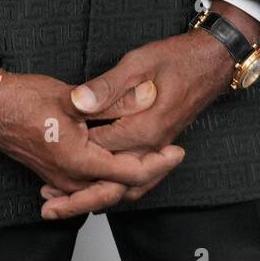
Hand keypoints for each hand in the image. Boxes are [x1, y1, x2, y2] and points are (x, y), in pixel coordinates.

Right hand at [0, 61, 184, 218]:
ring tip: (154, 157)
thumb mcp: (73, 97)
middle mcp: (71, 178)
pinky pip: (91, 185)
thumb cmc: (24, 99)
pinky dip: (110, 177)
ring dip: (131, 175)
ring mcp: (62, 179)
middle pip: (122, 188)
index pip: (130, 172)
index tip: (176, 149)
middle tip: (172, 155)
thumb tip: (144, 98)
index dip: (158, 162)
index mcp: (79, 161)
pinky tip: (121, 164)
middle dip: (150, 173)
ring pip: (106, 189)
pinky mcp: (56, 175)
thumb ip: (110, 102)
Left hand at [38, 26, 238, 218]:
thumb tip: (79, 102)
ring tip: (64, 202)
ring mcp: (160, 150)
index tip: (47, 149)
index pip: (100, 148)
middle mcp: (154, 145)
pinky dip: (117, 189)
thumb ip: (107, 87)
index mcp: (146, 127)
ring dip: (97, 196)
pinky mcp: (161, 148)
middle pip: (112, 179)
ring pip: (127, 187)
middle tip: (48, 201)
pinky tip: (99, 187)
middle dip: (79, 192)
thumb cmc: (176, 58)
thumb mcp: (138, 63)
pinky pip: (140, 181)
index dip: (72, 147)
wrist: (211, 62)